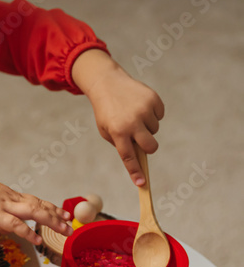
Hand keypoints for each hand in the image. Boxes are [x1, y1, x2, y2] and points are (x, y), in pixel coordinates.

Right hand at [0, 173, 72, 245]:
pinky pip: (14, 224)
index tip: (66, 214)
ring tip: (64, 230)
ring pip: (33, 212)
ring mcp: (4, 206)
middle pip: (40, 206)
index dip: (52, 208)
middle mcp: (12, 199)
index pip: (37, 201)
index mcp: (11, 196)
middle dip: (57, 217)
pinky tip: (37, 239)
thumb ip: (2, 211)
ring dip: (51, 221)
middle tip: (71, 227)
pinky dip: (28, 232)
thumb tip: (11, 226)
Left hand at [72, 51, 164, 184]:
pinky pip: (159, 115)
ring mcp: (144, 110)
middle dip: (149, 148)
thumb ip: (122, 144)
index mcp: (117, 132)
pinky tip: (140, 106)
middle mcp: (132, 122)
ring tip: (133, 115)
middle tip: (142, 141)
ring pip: (155, 130)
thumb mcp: (106, 130)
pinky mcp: (153, 99)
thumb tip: (139, 158)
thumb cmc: (106, 111)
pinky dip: (153, 114)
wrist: (107, 83)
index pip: (128, 157)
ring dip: (147, 127)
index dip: (135, 171)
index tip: (141, 183)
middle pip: (150, 147)